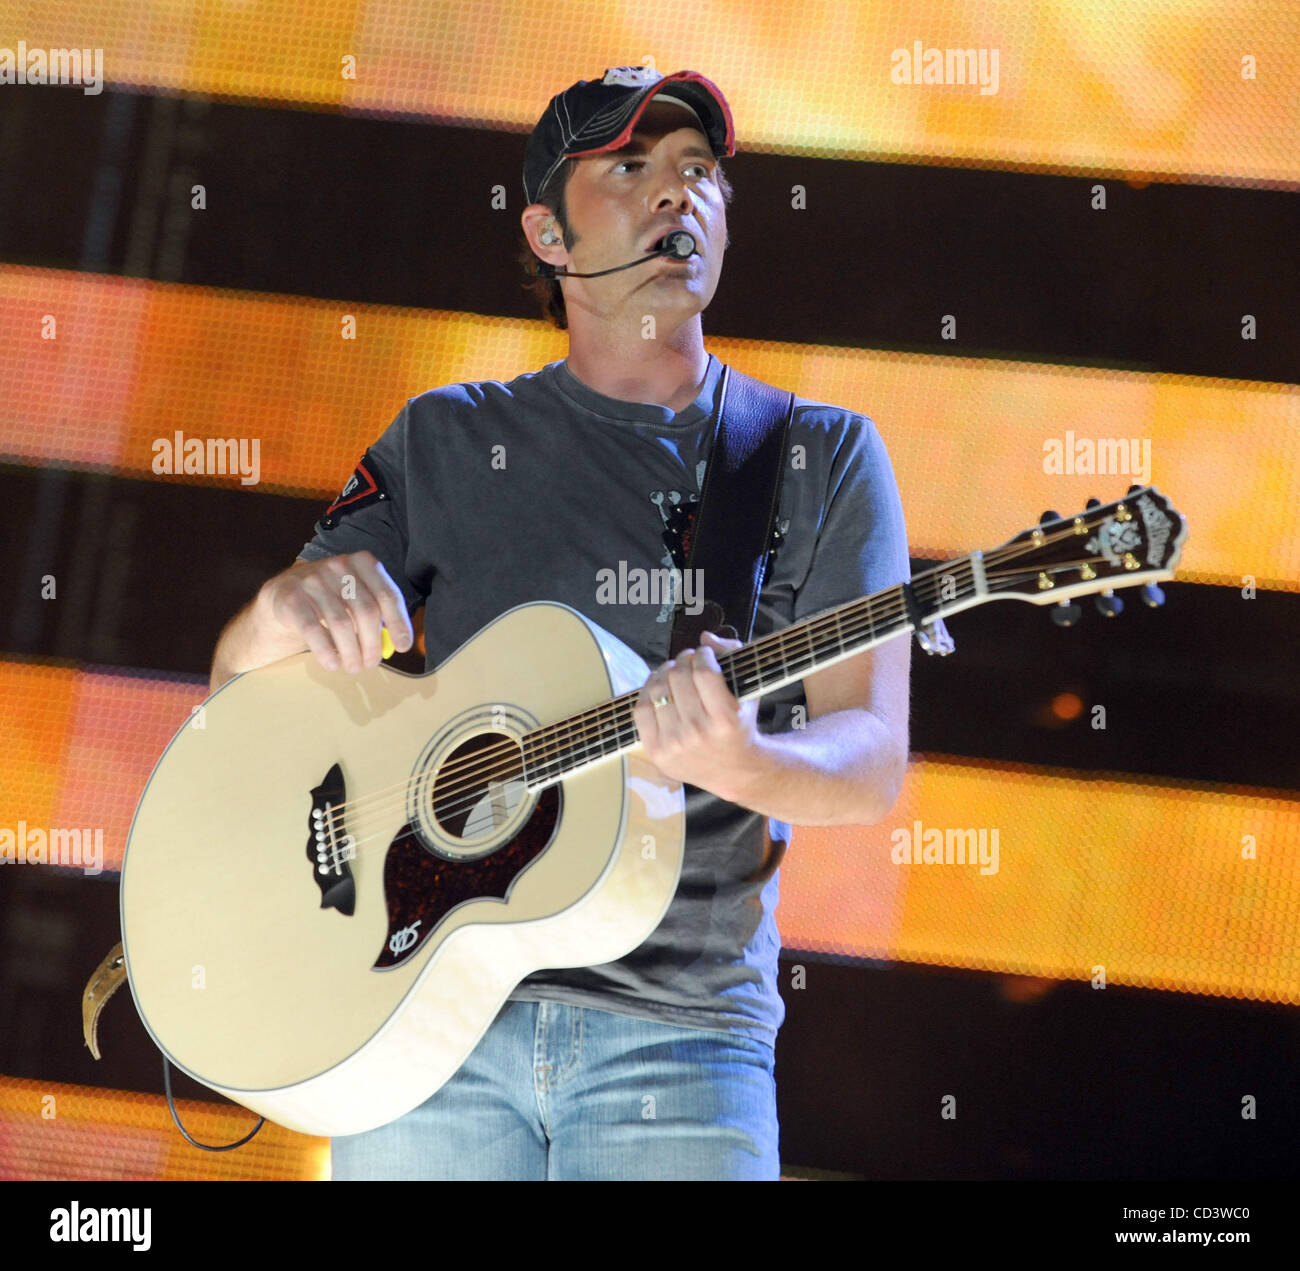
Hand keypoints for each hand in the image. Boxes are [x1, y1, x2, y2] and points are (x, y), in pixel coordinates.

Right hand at [256, 550, 413, 672]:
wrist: (282, 599)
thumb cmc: (330, 602)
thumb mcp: (356, 600)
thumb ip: (378, 616)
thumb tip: (398, 644)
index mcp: (362, 563)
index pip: (388, 594)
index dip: (399, 622)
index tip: (404, 647)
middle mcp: (339, 565)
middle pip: (366, 611)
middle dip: (372, 644)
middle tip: (371, 664)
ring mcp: (313, 579)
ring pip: (342, 624)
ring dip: (351, 652)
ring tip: (353, 667)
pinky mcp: (291, 596)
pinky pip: (313, 630)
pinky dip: (326, 652)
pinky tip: (333, 664)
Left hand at [632, 630, 761, 798]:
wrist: (734, 771)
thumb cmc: (740, 726)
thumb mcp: (748, 691)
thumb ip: (733, 655)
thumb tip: (706, 638)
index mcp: (726, 719)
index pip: (703, 672)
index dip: (702, 654)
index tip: (704, 654)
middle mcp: (698, 732)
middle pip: (678, 677)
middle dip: (683, 661)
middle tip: (689, 661)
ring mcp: (675, 743)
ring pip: (657, 689)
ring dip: (665, 672)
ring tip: (674, 672)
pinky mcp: (657, 751)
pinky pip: (641, 709)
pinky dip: (647, 691)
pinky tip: (659, 687)